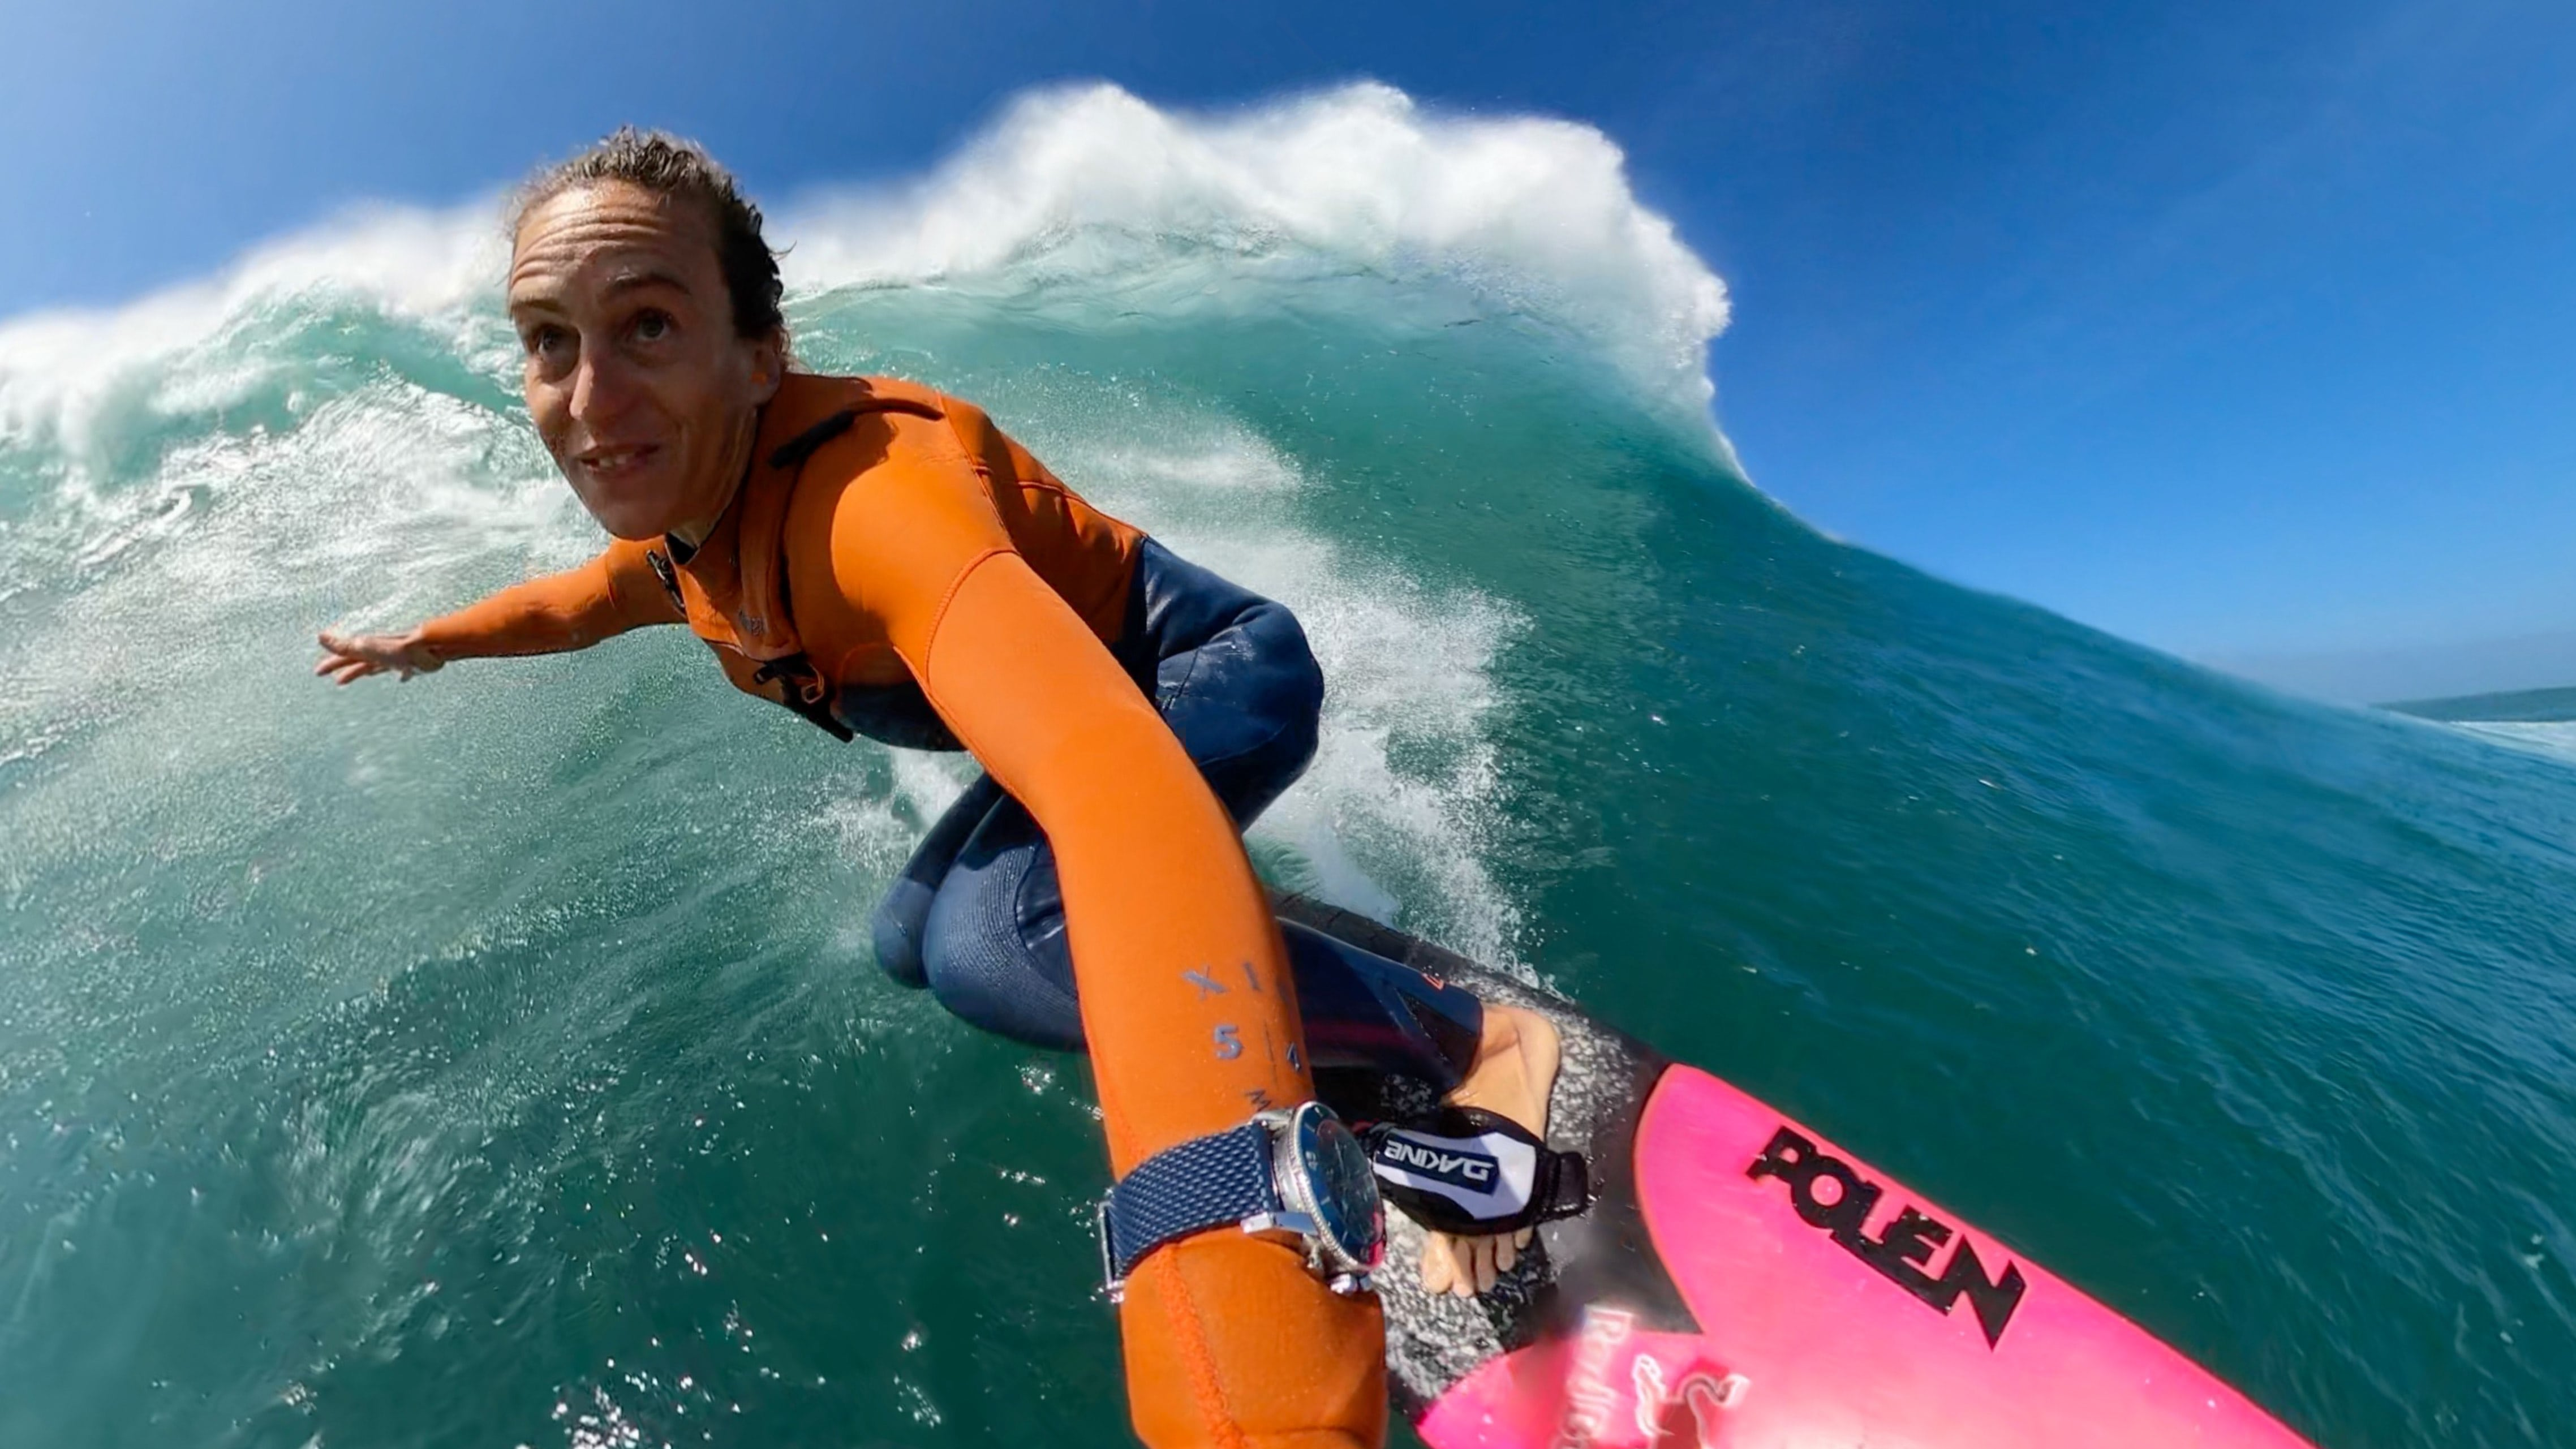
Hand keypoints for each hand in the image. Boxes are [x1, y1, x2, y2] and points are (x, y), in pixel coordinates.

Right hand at [315, 629, 443, 684]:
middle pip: (360, 662)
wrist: (430, 647)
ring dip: (368, 671)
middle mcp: (381, 653)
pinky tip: (402, 679)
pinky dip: (400, 675)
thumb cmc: (401, 648)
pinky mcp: (413, 664)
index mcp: (368, 650)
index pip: (345, 657)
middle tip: (336, 681)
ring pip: (378, 666)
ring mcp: (397, 658)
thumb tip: (320, 636)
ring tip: (364, 677)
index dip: (331, 664)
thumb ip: (344, 645)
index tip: (318, 672)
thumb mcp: (367, 648)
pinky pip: (403, 671)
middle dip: (347, 670)